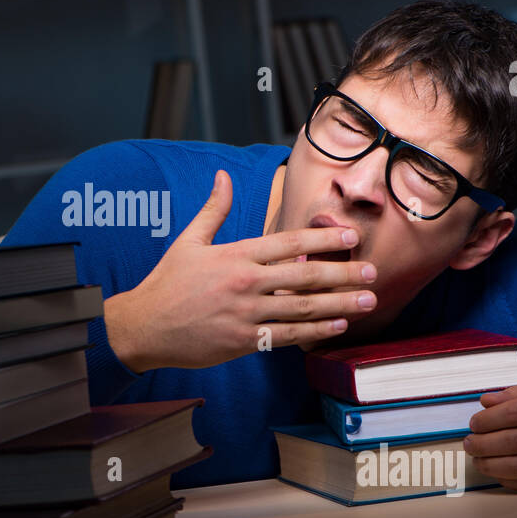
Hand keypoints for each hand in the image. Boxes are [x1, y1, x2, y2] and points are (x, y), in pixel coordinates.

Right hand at [104, 169, 377, 372]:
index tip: (351, 237)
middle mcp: (245, 283)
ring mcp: (246, 314)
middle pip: (304, 275)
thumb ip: (213, 209)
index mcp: (236, 255)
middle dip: (343, 273)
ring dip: (339, 304)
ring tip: (367, 301)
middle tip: (373, 272)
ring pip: (303, 308)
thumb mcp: (188, 241)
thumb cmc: (166, 283)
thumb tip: (223, 177)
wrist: (143, 326)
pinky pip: (288, 336)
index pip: (289, 243)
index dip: (324, 239)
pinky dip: (315, 332)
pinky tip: (337, 327)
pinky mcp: (244, 341)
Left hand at [464, 376, 516, 491]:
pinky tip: (498, 473)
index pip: (516, 413)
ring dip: (493, 465)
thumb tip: (486, 401)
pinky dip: (512, 480)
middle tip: (468, 443)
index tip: (473, 423)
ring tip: (477, 459)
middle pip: (516, 441)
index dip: (488, 420)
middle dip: (484, 444)